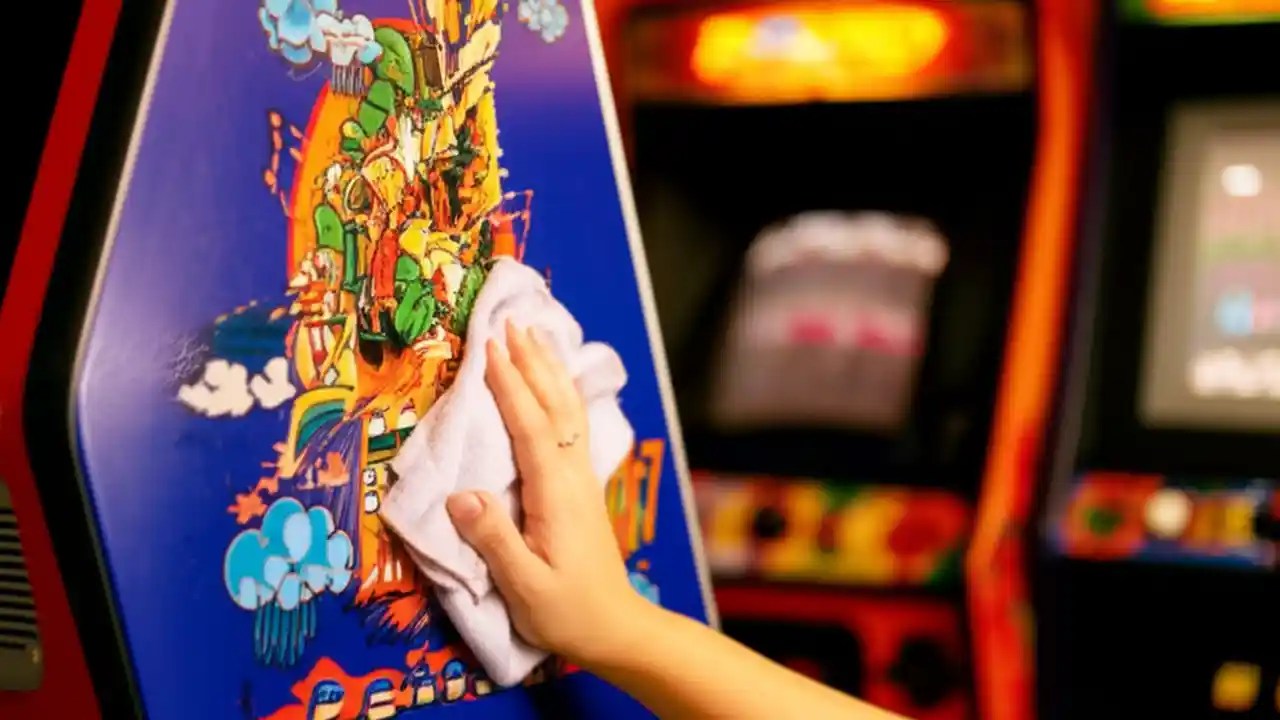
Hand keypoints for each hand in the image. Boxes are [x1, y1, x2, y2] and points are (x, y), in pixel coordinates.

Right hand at [446, 321, 648, 665]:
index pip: (531, 427)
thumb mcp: (525, 587)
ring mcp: (581, 480)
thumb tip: (460, 494)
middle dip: (532, 362)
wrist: (616, 628)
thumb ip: (494, 541)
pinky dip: (562, 395)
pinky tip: (556, 386)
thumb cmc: (567, 612)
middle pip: (555, 406)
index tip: (490, 346)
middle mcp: (573, 477)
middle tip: (511, 321)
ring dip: (550, 371)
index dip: (510, 385)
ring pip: (569, 412)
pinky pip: (572, 426)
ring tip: (535, 336)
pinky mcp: (582, 488)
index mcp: (556, 494)